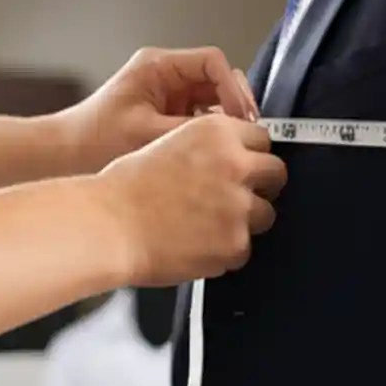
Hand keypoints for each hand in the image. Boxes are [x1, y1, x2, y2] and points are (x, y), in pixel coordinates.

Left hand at [54, 47, 260, 172]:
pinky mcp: (165, 117)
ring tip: (230, 147)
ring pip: (212, 102)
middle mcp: (165, 76)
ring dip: (223, 122)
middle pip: (218, 80)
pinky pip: (199, 120)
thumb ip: (189, 130)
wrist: (62, 156)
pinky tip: (213, 154)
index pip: (213, 62)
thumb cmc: (92, 139)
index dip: (233, 88)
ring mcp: (167, 96)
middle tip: (244, 134)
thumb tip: (229, 134)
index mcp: (158, 66)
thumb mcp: (146, 134)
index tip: (241, 117)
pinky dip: (210, 135)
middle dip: (234, 106)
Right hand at [93, 114, 285, 286]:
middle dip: (260, 187)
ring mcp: (238, 206)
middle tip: (235, 199)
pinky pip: (244, 250)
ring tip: (207, 227)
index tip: (243, 169)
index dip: (250, 157)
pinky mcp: (235, 243)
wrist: (109, 226)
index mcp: (216, 132)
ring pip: (265, 215)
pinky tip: (196, 245)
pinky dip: (225, 252)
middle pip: (276, 174)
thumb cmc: (125, 189)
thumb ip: (209, 149)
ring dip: (244, 222)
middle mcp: (234, 164)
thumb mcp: (168, 144)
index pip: (262, 139)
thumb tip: (236, 160)